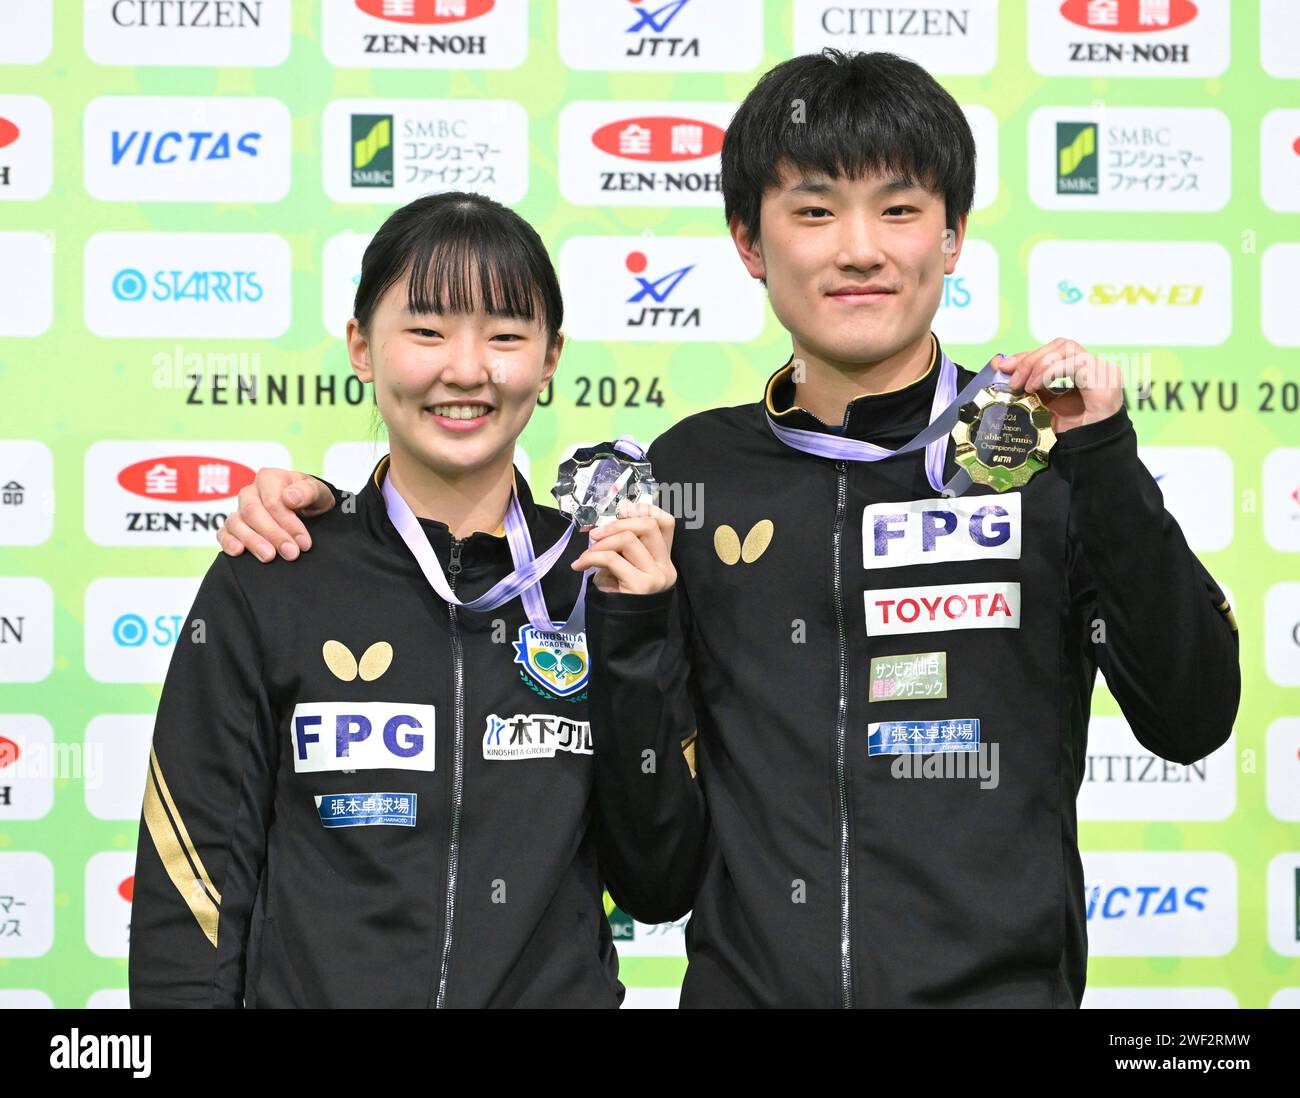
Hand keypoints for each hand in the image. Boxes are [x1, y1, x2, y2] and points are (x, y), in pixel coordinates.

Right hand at [217, 468, 335, 560]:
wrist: (308, 510)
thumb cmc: (310, 499)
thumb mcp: (318, 492)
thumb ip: (307, 492)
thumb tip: (290, 498)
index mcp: (269, 478)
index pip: (272, 501)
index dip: (288, 522)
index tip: (303, 542)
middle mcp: (250, 492)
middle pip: (253, 512)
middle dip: (273, 535)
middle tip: (291, 553)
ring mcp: (239, 510)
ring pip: (236, 523)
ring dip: (252, 541)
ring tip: (269, 557)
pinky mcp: (233, 527)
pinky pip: (223, 533)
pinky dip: (228, 542)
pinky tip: (238, 552)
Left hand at [569, 500, 676, 594]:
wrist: (624, 638)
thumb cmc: (619, 602)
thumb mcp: (623, 571)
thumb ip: (622, 550)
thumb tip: (601, 526)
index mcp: (664, 560)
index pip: (666, 523)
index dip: (645, 509)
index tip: (621, 511)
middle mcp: (666, 567)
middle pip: (648, 525)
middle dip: (616, 524)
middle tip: (595, 535)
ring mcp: (656, 577)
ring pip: (629, 538)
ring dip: (601, 543)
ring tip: (586, 556)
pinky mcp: (641, 587)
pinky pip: (612, 559)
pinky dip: (591, 557)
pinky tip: (580, 566)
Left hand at [992, 338, 1122, 433]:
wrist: (1089, 453)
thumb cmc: (1071, 432)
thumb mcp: (1044, 405)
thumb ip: (1030, 385)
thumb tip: (1002, 368)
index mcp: (1085, 370)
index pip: (1055, 350)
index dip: (1029, 354)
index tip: (1003, 366)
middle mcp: (1097, 367)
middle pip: (1061, 345)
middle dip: (1031, 358)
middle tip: (1012, 380)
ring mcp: (1104, 372)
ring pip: (1067, 349)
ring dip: (1039, 364)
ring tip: (1024, 386)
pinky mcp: (1104, 382)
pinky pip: (1075, 364)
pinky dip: (1050, 371)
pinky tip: (1036, 386)